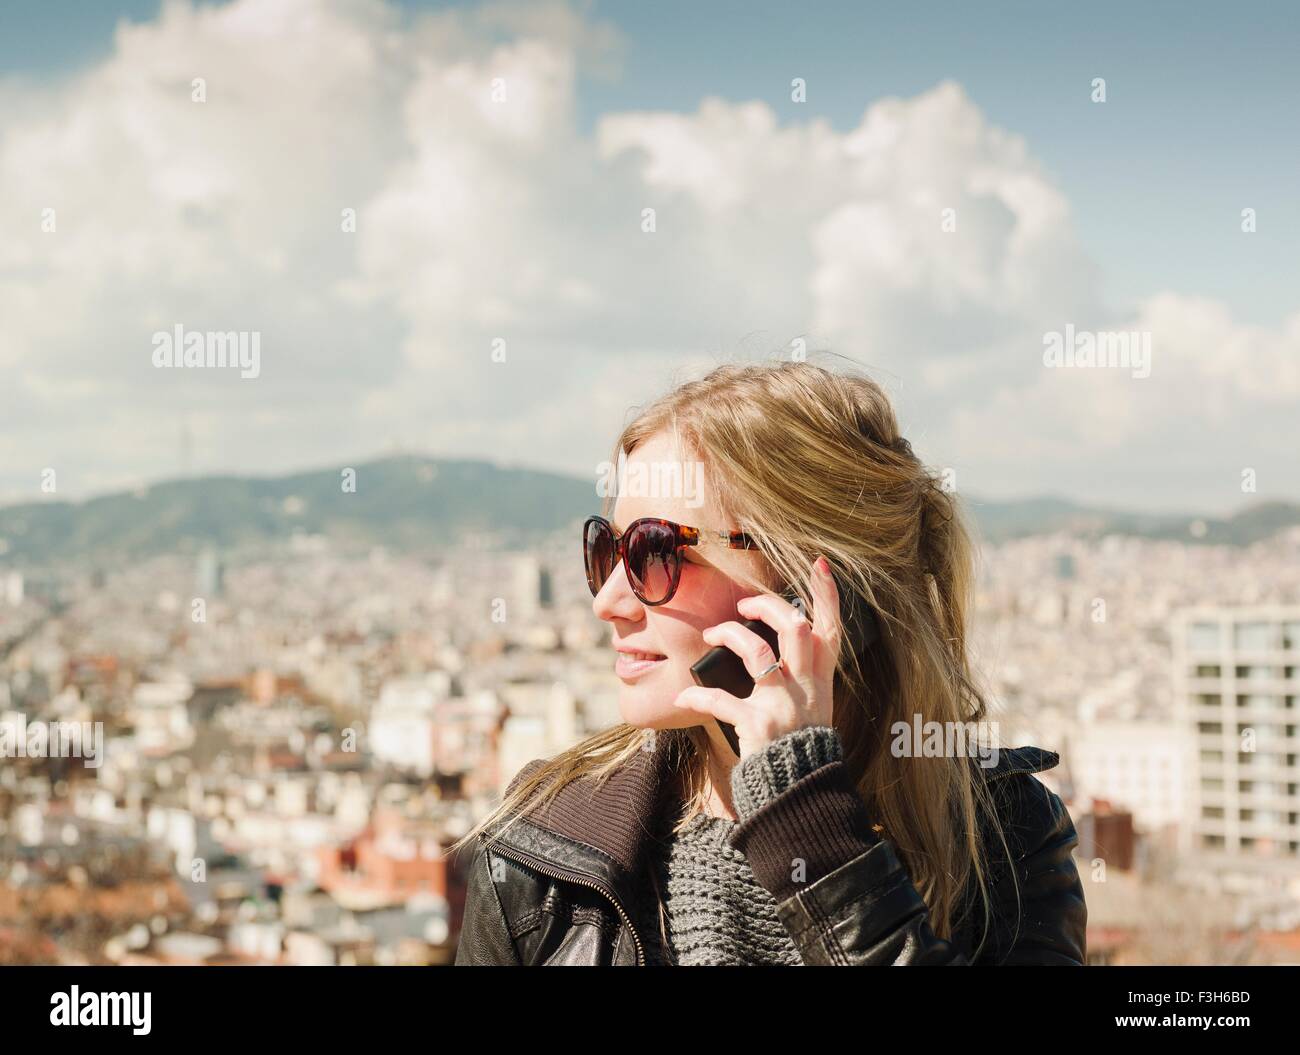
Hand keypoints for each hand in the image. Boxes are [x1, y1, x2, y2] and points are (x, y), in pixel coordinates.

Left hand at [673, 555, 841, 759]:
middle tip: (744, 603)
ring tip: (712, 635)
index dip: (827, 594)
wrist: (799, 789)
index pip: (831, 628)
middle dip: (766, 605)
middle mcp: (805, 686)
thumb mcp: (812, 705)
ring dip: (729, 636)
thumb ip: (800, 675)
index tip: (819, 564)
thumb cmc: (800, 744)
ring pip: (758, 651)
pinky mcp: (758, 725)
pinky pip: (722, 701)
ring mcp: (783, 704)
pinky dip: (698, 697)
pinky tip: (684, 698)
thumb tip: (773, 643)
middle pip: (793, 626)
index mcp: (820, 678)